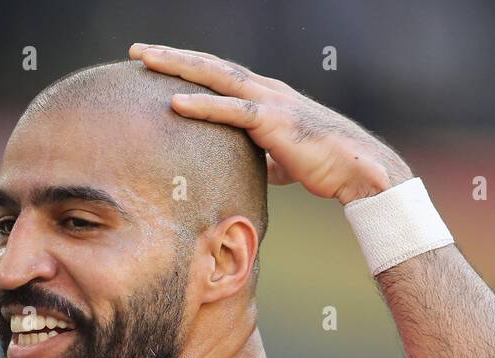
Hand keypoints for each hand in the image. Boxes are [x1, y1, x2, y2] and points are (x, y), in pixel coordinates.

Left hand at [128, 43, 412, 204]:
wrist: (357, 169)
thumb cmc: (324, 165)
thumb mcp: (285, 160)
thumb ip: (263, 156)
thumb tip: (248, 168)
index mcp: (266, 97)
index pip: (220, 75)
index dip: (188, 68)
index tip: (157, 65)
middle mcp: (266, 91)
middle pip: (211, 66)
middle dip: (173, 57)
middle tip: (137, 51)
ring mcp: (270, 102)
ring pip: (217, 77)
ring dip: (179, 67)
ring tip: (146, 61)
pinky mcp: (274, 122)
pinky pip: (232, 110)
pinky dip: (202, 105)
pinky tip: (175, 102)